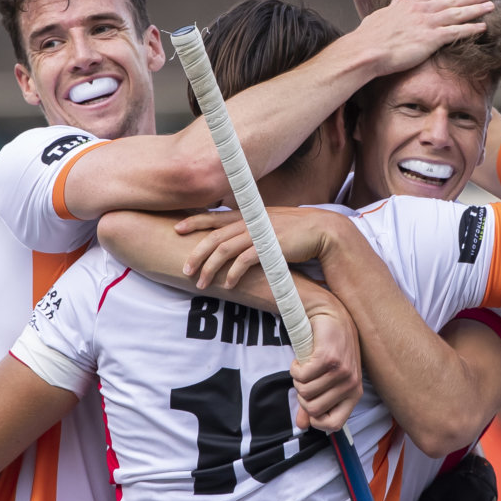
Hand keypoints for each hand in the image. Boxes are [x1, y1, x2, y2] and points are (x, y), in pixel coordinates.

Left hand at [176, 207, 347, 288]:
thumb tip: (241, 238)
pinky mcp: (268, 248)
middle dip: (196, 253)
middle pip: (214, 236)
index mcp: (249, 215)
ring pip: (224, 250)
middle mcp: (250, 222)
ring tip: (200, 283)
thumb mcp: (271, 224)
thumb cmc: (299, 231)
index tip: (177, 228)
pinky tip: (226, 284)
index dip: (194, 221)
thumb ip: (254, 228)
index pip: (215, 217)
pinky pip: (243, 262)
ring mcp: (258, 234)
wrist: (323, 230)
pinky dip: (232, 274)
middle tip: (184, 270)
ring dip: (209, 268)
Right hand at [292, 297, 362, 431]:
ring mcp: (341, 372)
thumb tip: (302, 425)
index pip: (335, 425)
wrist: (332, 316)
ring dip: (298, 380)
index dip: (316, 420)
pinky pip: (301, 377)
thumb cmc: (330, 350)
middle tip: (304, 380)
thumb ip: (314, 403)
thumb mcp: (327, 379)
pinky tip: (300, 360)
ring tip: (304, 367)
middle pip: (314, 408)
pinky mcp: (328, 359)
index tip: (309, 406)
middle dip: (302, 396)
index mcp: (354, 394)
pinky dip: (295, 369)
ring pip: (306, 392)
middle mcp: (351, 385)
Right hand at [350, 0, 493, 76]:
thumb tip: (395, 3)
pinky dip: (471, 28)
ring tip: (490, 6)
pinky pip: (457, 31)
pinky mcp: (431, 38)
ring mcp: (427, 22)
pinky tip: (483, 27)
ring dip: (476, 9)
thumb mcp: (379, 17)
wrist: (367, 49)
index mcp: (409, 3)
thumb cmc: (369, 37)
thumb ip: (391, 9)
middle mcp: (421, 9)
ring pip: (458, 13)